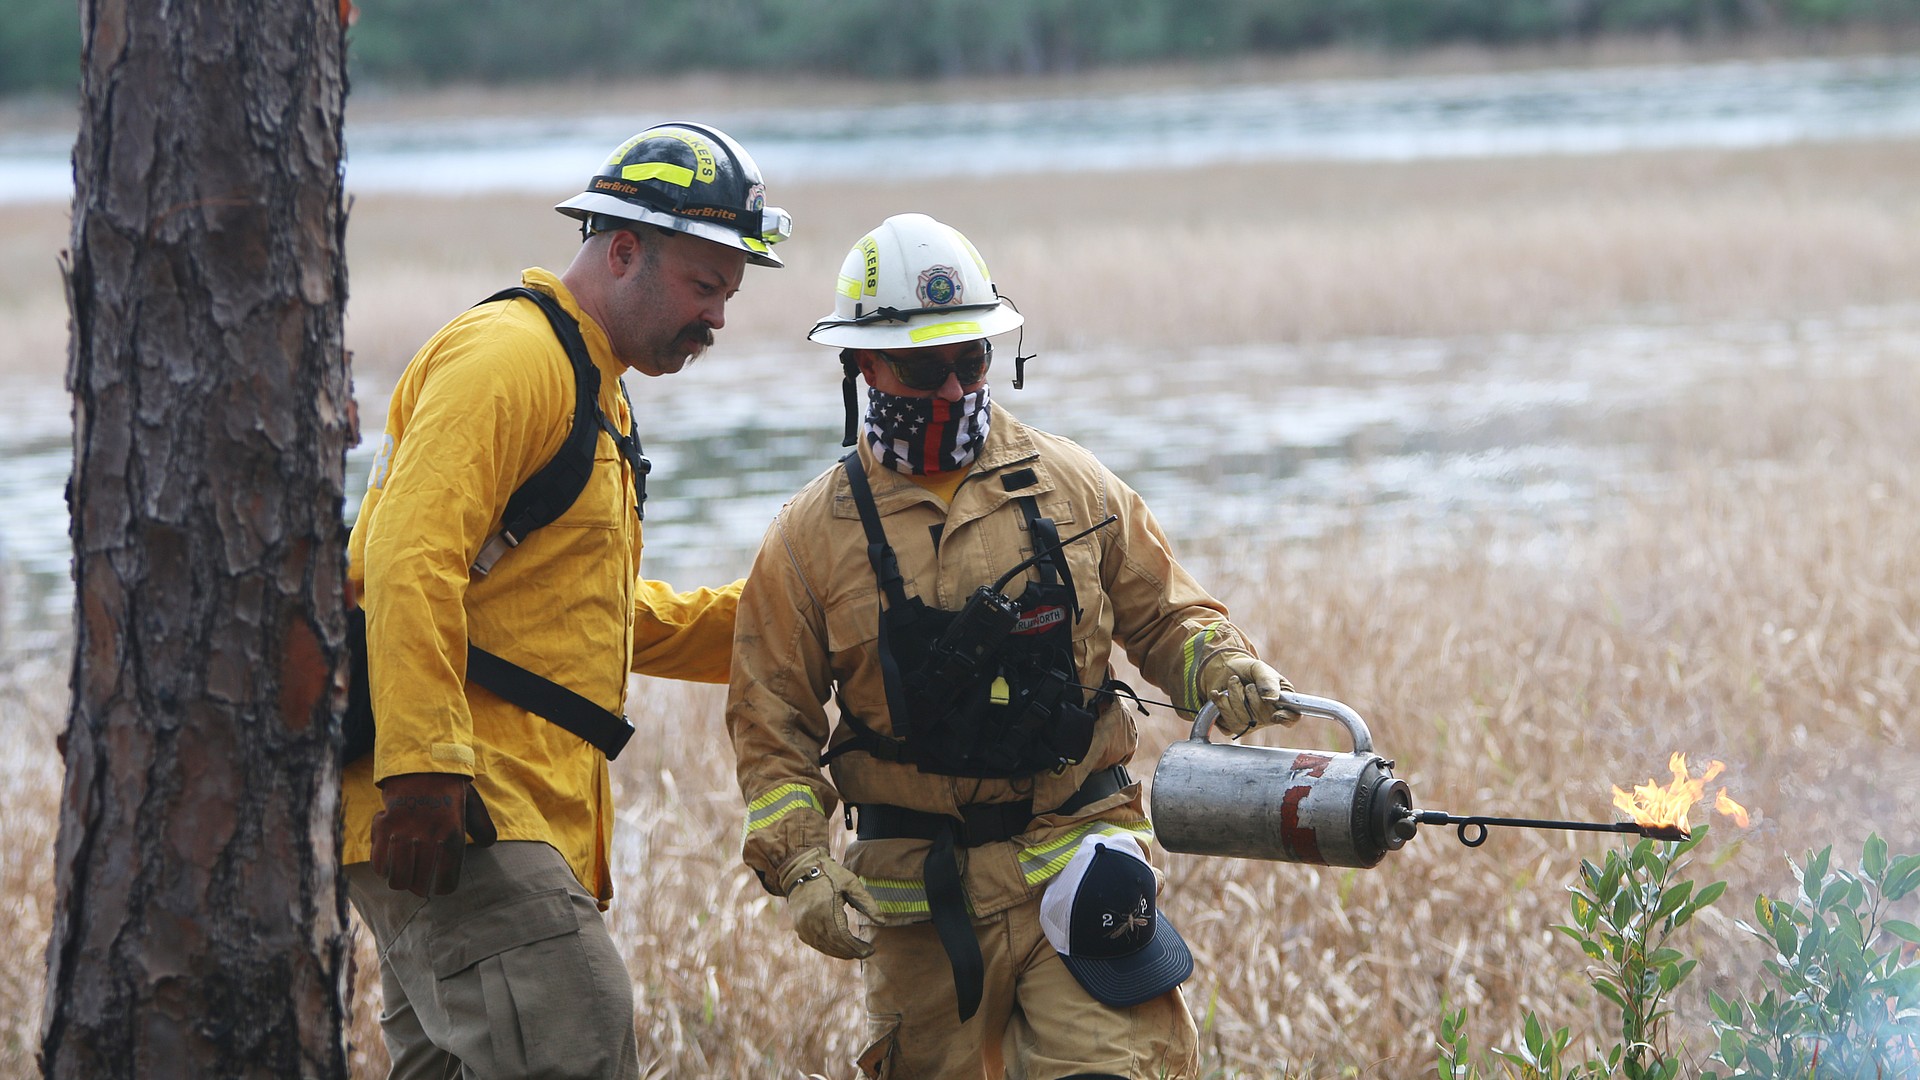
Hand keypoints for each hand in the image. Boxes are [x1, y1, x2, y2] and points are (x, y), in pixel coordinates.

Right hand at [370, 772, 497, 896]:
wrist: (420, 764)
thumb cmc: (449, 787)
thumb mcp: (472, 804)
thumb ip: (483, 827)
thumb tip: (488, 845)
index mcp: (452, 834)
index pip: (446, 881)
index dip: (443, 888)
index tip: (440, 887)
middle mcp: (427, 837)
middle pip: (419, 885)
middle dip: (420, 888)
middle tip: (420, 885)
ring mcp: (403, 833)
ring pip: (397, 878)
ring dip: (400, 881)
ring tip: (403, 876)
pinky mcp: (383, 828)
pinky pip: (378, 862)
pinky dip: (382, 867)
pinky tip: (389, 862)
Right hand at [780, 847, 879, 959]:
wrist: (800, 869)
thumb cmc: (829, 874)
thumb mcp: (851, 883)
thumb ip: (867, 902)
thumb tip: (882, 922)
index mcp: (825, 908)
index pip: (843, 937)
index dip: (857, 947)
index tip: (871, 950)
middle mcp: (811, 920)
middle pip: (834, 944)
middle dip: (851, 952)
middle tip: (865, 952)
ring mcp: (803, 925)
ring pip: (824, 946)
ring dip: (840, 952)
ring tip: (855, 952)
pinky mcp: (799, 927)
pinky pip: (815, 943)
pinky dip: (829, 948)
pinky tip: (839, 948)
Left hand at [1200, 649, 1299, 736]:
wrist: (1223, 669)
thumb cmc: (1247, 670)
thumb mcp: (1259, 669)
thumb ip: (1267, 681)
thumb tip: (1271, 699)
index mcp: (1282, 701)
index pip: (1292, 717)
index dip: (1286, 718)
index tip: (1276, 715)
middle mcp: (1268, 717)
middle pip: (1263, 717)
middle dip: (1250, 695)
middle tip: (1246, 683)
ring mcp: (1250, 725)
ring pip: (1243, 720)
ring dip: (1234, 696)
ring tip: (1233, 683)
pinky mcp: (1232, 727)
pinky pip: (1227, 723)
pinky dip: (1221, 704)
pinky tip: (1219, 694)